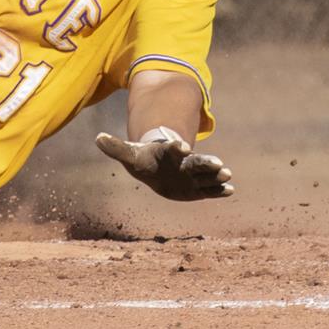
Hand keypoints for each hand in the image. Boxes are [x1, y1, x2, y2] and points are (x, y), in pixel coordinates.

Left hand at [96, 128, 233, 201]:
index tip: (182, 146)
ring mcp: (193, 175)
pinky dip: (219, 190)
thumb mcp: (129, 155)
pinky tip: (230, 190)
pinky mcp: (198, 188)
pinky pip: (210, 189)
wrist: (156, 168)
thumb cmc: (144, 159)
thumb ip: (116, 148)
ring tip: (227, 174)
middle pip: (196, 161)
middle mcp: (183, 162)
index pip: (172, 148)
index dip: (176, 146)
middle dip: (206, 162)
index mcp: (167, 152)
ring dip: (216, 175)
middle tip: (219, 164)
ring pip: (206, 174)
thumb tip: (97, 138)